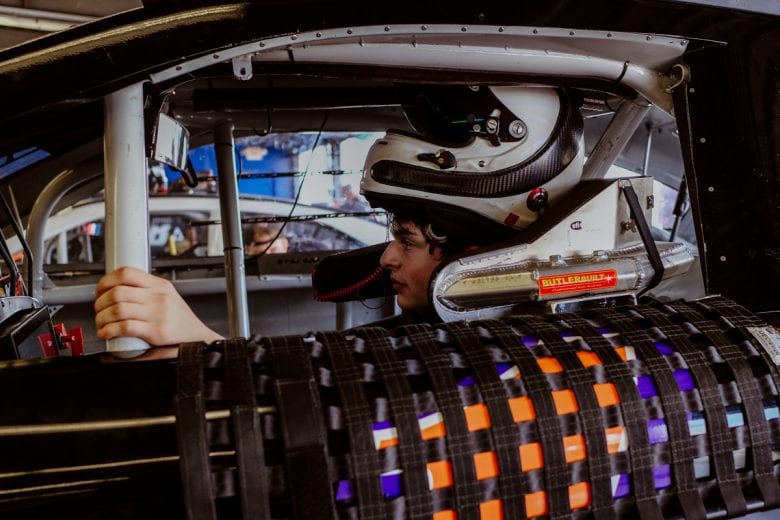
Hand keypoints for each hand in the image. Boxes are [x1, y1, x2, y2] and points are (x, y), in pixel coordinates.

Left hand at [94, 267, 222, 346]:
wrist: (198, 337)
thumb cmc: (181, 320)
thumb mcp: (168, 296)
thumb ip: (147, 291)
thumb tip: (117, 290)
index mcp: (160, 285)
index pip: (127, 273)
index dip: (107, 281)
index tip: (100, 290)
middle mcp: (158, 297)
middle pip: (118, 292)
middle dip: (100, 302)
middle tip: (98, 310)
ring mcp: (157, 314)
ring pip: (118, 309)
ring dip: (102, 318)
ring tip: (101, 323)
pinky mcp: (156, 331)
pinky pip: (125, 327)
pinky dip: (109, 330)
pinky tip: (107, 333)